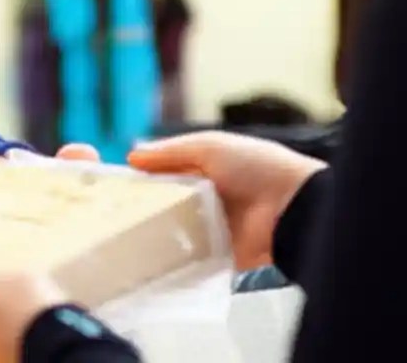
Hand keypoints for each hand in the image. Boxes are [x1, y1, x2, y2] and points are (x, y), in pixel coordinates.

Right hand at [126, 131, 327, 269]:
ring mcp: (212, 228)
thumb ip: (170, 151)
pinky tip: (148, 259)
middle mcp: (207, 199)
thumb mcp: (210, 146)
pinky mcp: (218, 256)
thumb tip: (132, 156)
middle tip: (112, 215)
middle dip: (144, 209)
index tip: (114, 186)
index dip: (143, 178)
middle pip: (167, 204)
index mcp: (206, 169)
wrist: (293, 209)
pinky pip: (190, 258)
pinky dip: (174, 259)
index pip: (166, 174)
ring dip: (156, 234)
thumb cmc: (257, 167)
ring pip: (174, 232)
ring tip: (123, 239)